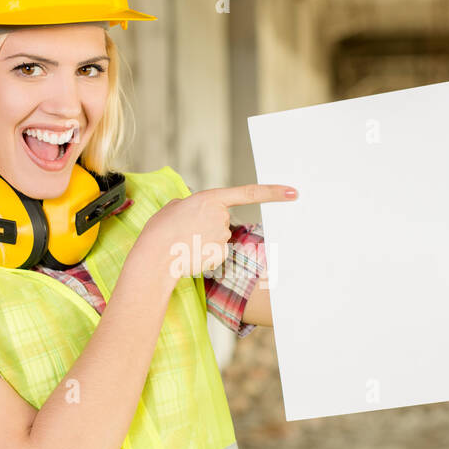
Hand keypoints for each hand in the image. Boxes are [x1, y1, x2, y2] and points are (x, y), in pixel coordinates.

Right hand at [135, 183, 296, 283]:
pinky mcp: (221, 255)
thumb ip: (192, 204)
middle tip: (186, 230)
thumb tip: (198, 212)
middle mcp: (221, 216)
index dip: (273, 192)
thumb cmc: (160, 230)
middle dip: (209, 225)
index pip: (249, 193)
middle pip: (223, 220)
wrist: (155, 256)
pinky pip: (216, 252)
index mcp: (210, 199)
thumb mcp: (174, 206)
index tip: (293, 192)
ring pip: (219, 237)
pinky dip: (204, 253)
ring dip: (205, 239)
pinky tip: (190, 253)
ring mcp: (223, 237)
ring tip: (184, 241)